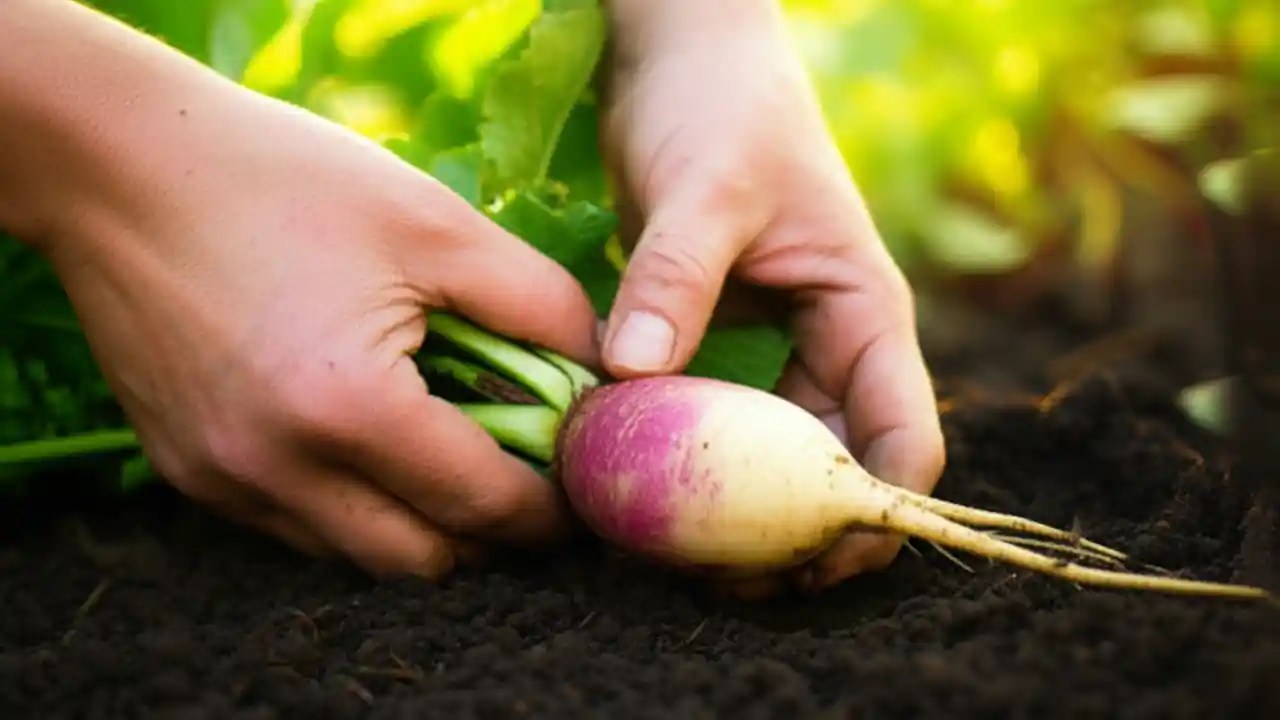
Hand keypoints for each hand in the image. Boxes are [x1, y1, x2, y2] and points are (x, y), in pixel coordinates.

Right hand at [3, 1, 598, 577]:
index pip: (482, 506)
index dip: (548, 509)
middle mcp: (280, 470)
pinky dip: (354, 506)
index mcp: (350, 410)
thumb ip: (539, 306)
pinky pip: (298, 527)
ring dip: (421, 524)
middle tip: (525, 477)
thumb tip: (598, 370)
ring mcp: (226, 481)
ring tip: (452, 454)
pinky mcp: (190, 473)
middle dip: (489, 532)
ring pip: (359, 555)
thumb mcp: (437, 226)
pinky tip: (373, 442)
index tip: (579, 487)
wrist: (121, 169)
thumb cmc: (287, 183)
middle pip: (424, 559)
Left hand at [599, 0, 945, 594]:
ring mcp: (776, 352)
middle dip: (789, 538)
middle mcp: (831, 349)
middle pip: (834, 474)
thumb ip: (675, 278)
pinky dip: (686, 466)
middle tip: (713, 580)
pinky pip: (714, 430)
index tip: (798, 566)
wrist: (679, 62)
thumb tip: (634, 376)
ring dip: (733, 513)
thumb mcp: (702, 188)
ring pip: (770, 463)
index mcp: (865, 317)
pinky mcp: (720, 348)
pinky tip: (636, 491)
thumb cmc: (716, 109)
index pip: (902, 443)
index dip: (868, 517)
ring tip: (667, 553)